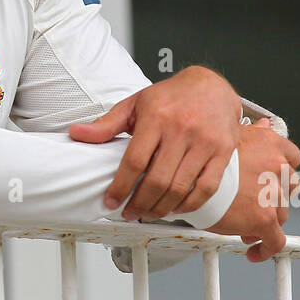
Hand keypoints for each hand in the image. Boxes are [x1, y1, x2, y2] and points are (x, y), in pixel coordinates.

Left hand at [68, 66, 243, 221]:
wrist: (212, 85)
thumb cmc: (171, 96)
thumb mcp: (135, 103)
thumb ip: (107, 123)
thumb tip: (77, 134)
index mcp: (157, 117)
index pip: (134, 161)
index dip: (120, 187)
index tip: (111, 202)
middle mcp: (182, 129)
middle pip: (157, 180)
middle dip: (139, 204)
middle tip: (129, 213)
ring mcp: (205, 142)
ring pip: (180, 188)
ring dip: (161, 208)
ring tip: (148, 213)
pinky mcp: (222, 152)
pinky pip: (206, 188)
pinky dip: (190, 204)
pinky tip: (176, 207)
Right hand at [210, 119, 299, 261]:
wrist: (186, 175)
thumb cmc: (200, 155)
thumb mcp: (229, 135)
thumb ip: (253, 134)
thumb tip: (263, 126)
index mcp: (269, 144)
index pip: (292, 158)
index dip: (280, 172)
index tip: (272, 180)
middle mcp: (276, 166)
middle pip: (287, 187)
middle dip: (273, 196)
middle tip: (254, 203)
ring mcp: (272, 193)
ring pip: (281, 213)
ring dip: (267, 219)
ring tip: (246, 227)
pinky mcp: (264, 218)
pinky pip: (275, 241)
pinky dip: (266, 248)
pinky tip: (254, 250)